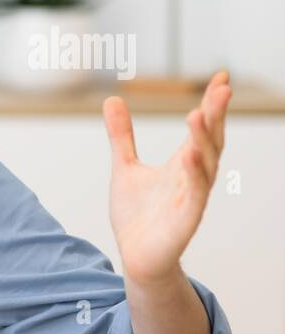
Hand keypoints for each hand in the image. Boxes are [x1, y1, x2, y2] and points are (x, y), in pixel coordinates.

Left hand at [103, 72, 231, 285]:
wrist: (136, 257)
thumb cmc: (137, 215)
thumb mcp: (124, 167)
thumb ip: (122, 136)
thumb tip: (112, 99)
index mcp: (183, 164)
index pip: (203, 128)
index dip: (212, 103)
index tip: (220, 76)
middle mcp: (193, 177)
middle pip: (210, 141)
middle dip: (216, 116)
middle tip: (221, 88)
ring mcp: (192, 198)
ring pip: (204, 165)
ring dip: (203, 140)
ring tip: (198, 114)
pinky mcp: (186, 220)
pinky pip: (194, 195)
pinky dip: (194, 175)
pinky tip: (190, 155)